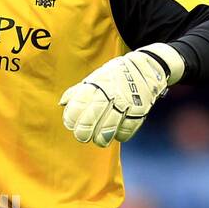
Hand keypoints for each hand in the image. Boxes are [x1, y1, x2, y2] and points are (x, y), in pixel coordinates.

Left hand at [59, 43, 184, 146]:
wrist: (146, 67)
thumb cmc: (115, 76)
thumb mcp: (95, 78)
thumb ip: (78, 91)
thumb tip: (62, 103)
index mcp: (96, 84)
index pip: (77, 105)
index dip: (71, 118)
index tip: (71, 123)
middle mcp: (109, 93)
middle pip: (91, 118)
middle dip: (83, 132)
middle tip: (82, 137)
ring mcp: (125, 102)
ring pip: (108, 127)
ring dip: (101, 138)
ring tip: (98, 140)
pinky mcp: (139, 110)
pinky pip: (127, 130)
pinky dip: (120, 136)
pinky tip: (116, 134)